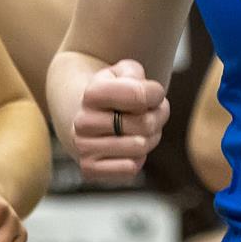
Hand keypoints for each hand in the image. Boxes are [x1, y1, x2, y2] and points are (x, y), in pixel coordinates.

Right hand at [69, 60, 169, 181]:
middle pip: (145, 123)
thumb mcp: (125, 73)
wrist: (89, 118)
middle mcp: (83, 121)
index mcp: (92, 93)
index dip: (156, 94)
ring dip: (150, 138)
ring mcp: (83, 147)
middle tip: (150, 113)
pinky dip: (137, 158)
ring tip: (140, 130)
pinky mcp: (88, 169)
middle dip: (157, 117)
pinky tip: (129, 149)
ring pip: (140, 147)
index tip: (153, 94)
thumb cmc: (116, 93)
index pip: (139, 95)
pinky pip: (130, 168)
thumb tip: (148, 97)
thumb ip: (137, 75)